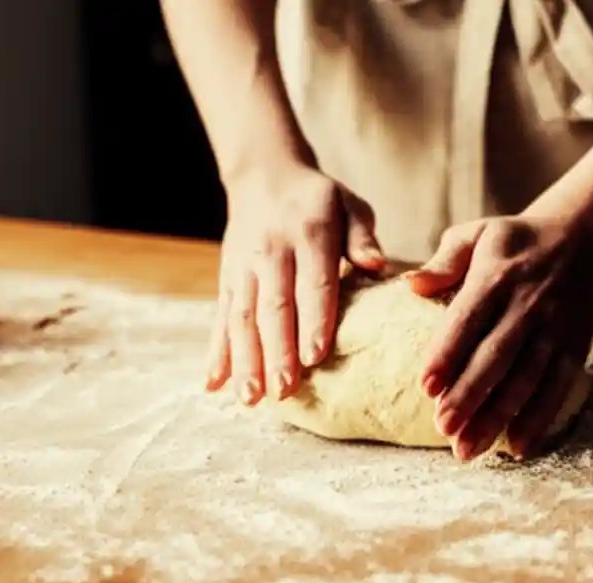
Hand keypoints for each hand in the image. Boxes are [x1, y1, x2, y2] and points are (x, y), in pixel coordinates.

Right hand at [208, 162, 384, 403]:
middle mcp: (272, 252)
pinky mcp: (226, 279)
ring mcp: (244, 268)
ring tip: (251, 398)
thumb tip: (378, 264)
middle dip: (278, 351)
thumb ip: (363, 235)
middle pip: (274, 308)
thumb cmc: (318, 199)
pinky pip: (220, 319)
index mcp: (309, 234)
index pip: (313, 282)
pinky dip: (215, 353)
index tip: (315, 356)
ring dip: (245, 360)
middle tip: (285, 390)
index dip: (313, 320)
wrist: (263, 174)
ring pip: (243, 319)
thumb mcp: (348, 204)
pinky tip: (213, 384)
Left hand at [404, 216, 592, 460]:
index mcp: (497, 275)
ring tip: (467, 449)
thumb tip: (411, 284)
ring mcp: (554, 329)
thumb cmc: (514, 242)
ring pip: (525, 379)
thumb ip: (444, 260)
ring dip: (497, 417)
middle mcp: (528, 304)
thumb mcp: (477, 234)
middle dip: (470, 396)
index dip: (448, 353)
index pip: (469, 318)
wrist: (581, 238)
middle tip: (444, 429)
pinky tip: (516, 447)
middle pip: (497, 356)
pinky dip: (539, 420)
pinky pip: (557, 388)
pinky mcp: (573, 347)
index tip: (426, 386)